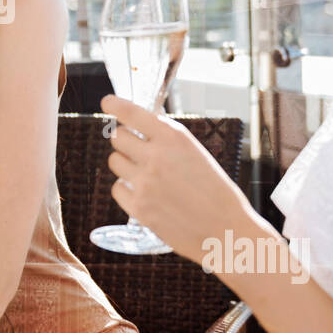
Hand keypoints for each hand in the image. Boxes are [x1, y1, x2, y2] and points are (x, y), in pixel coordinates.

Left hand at [100, 94, 255, 261]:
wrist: (225, 230)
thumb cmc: (216, 192)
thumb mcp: (196, 154)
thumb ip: (168, 141)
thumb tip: (141, 130)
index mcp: (174, 138)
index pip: (133, 113)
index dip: (116, 105)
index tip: (107, 102)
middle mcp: (156, 156)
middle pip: (118, 137)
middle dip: (125, 141)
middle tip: (137, 151)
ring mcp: (144, 182)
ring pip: (115, 162)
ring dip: (126, 165)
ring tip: (147, 176)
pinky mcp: (138, 206)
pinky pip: (117, 188)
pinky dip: (127, 190)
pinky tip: (146, 195)